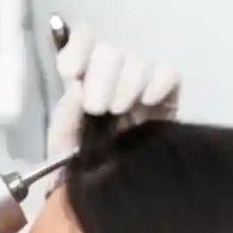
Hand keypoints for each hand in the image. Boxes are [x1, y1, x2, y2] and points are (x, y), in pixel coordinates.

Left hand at [46, 22, 180, 155]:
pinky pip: (169, 73)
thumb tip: (77, 88)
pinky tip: (147, 102)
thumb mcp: (63, 140)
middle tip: (97, 107)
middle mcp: (111, 72)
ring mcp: (140, 81)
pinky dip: (159, 83)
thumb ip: (66, 113)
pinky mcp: (167, 95)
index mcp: (81, 75)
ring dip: (127, 84)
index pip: (82, 39)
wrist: (105, 192)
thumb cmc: (79, 161)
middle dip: (101, 77)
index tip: (72, 73)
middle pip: (110, 51)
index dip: (78, 49)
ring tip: (119, 110)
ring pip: (139, 61)